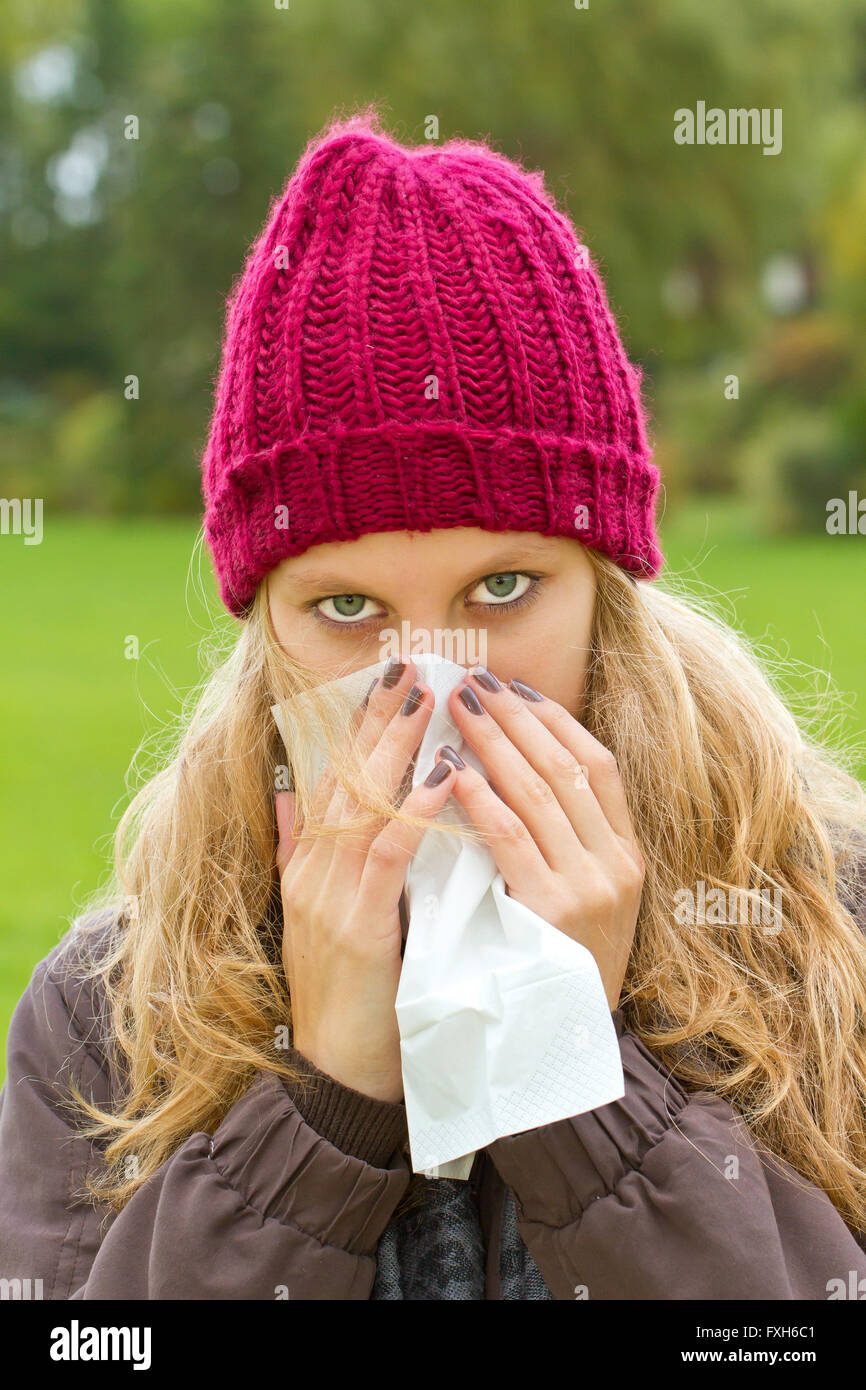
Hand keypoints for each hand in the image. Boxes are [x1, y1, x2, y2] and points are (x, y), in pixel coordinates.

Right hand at [275, 658, 456, 1102]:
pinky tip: (439, 778)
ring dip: (395, 750)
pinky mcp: (354, 929)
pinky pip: (384, 858)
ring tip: (427, 700)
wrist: (338, 1076)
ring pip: (362, 806)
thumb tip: (291, 792)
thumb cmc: (350, 994)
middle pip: (345, 779)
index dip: (360, 727)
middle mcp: (312, 871)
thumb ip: (303, 851)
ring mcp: (327, 898)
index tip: (390, 679)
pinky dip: (410, 813)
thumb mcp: (321, 914)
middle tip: (412, 666)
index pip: (333, 779)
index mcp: (309, 865)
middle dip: (379, 720)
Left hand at [442, 668, 645, 1010]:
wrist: (562, 1048)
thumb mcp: (585, 902)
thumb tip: (518, 769)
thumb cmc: (561, 970)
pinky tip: (453, 773)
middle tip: (475, 680)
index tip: (518, 688)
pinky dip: (481, 800)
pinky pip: (510, 839)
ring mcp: (588, 888)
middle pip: (567, 768)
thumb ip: (566, 843)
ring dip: (494, 743)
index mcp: (629, 857)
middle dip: (518, 719)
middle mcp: (616, 866)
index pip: (601, 767)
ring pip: (539, 793)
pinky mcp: (552, 912)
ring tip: (458, 707)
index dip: (557, 722)